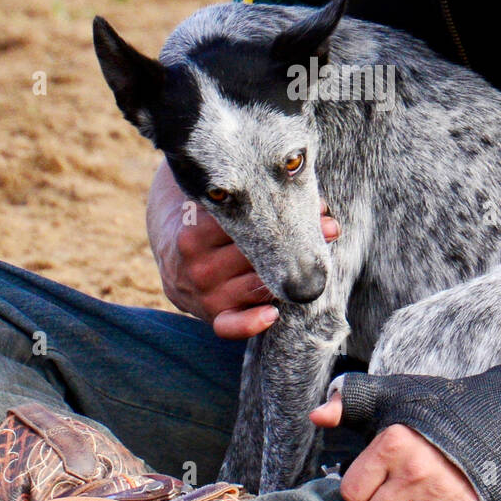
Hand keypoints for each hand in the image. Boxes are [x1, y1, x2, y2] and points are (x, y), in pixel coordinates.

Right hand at [148, 163, 338, 339]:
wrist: (171, 253)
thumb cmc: (205, 218)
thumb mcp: (212, 200)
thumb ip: (244, 191)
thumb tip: (296, 174)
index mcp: (193, 233)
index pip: (244, 222)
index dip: (284, 212)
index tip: (316, 204)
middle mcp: (197, 265)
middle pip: (256, 253)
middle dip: (296, 240)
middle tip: (329, 226)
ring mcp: (204, 293)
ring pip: (255, 285)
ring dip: (291, 274)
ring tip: (319, 259)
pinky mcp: (212, 316)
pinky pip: (230, 326)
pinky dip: (250, 324)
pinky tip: (273, 314)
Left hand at [310, 395, 481, 500]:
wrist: (490, 425)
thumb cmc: (428, 418)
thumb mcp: (387, 400)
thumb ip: (347, 404)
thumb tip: (315, 417)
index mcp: (391, 443)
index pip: (351, 494)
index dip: (361, 490)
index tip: (377, 480)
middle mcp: (415, 469)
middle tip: (398, 495)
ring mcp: (441, 493)